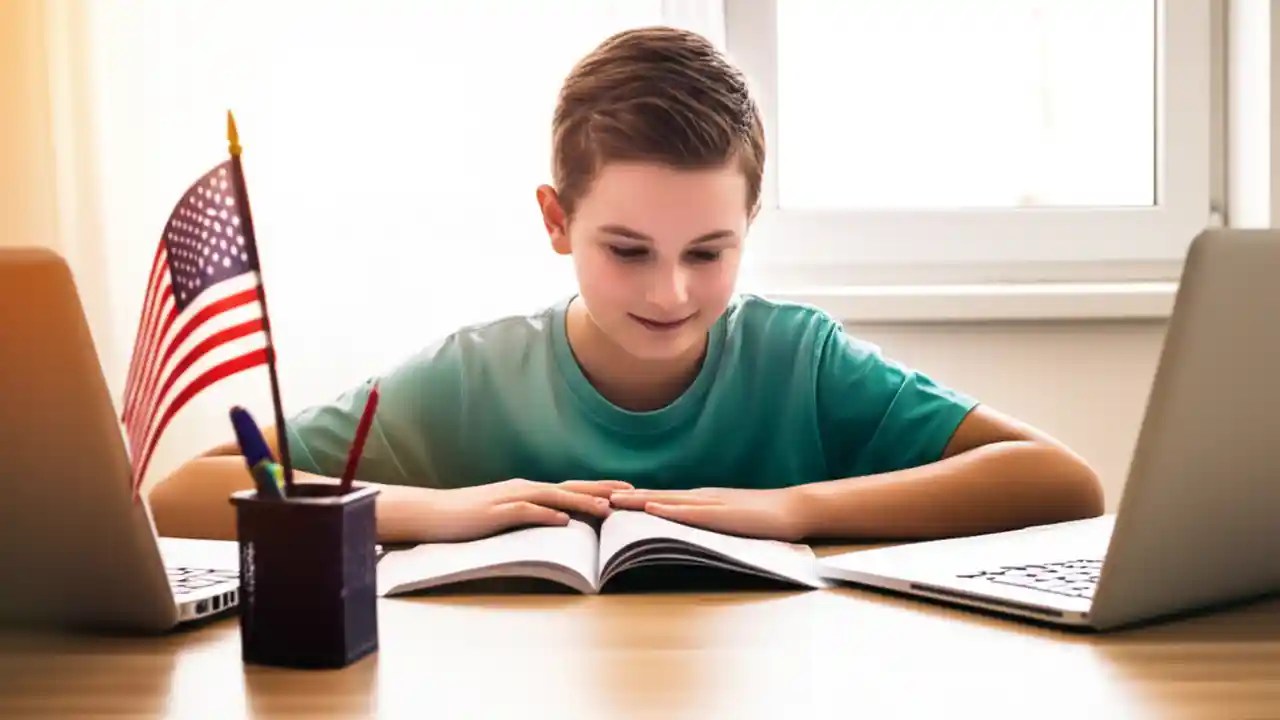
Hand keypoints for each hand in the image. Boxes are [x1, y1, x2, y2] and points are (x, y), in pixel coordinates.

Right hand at [388, 479, 631, 542]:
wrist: (432, 513)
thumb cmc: (469, 517)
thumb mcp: (505, 515)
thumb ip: (530, 516)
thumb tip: (558, 524)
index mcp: (528, 490)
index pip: (570, 487)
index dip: (598, 487)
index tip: (626, 491)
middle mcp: (523, 488)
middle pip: (569, 486)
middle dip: (601, 489)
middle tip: (630, 494)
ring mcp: (509, 498)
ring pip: (553, 496)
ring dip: (581, 501)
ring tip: (606, 508)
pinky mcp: (495, 512)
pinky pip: (525, 512)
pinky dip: (546, 514)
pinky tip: (564, 520)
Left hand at [608, 487, 810, 541]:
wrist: (793, 508)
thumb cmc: (761, 517)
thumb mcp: (725, 519)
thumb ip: (703, 522)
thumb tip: (678, 530)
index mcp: (698, 499)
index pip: (658, 498)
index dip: (630, 499)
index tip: (603, 500)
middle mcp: (699, 497)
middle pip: (654, 495)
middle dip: (624, 498)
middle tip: (594, 498)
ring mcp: (711, 503)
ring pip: (667, 500)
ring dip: (638, 502)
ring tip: (611, 502)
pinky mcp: (724, 514)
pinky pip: (692, 512)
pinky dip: (670, 510)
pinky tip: (652, 510)